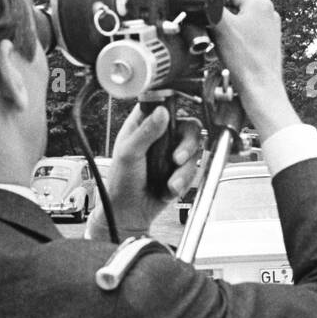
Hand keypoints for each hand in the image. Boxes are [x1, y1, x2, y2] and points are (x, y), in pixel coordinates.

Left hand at [86, 105, 201, 239]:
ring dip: (184, 170)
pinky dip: (184, 181)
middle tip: (177, 158)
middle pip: (188, 127)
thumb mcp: (129, 154)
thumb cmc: (121, 182)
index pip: (163, 105)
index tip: (175, 117)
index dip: (173, 106)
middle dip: (187, 145)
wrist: (130, 212)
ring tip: (170, 183)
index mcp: (142, 125)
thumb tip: (161, 112)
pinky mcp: (181, 169)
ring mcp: (172, 152)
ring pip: (195, 150)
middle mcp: (161, 135)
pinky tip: (169, 188)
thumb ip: (146, 132)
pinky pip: (195, 169)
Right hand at [212, 0, 299, 137]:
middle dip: (218, 14)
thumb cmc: (245, 60)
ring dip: (224, 27)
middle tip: (204, 22)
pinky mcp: (268, 43)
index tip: (199, 0)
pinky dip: (233, 38)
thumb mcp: (221, 27)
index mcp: (260, 4)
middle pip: (235, 5)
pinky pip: (245, 34)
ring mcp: (270, 29)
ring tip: (213, 39)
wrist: (260, 88)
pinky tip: (223, 49)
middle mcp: (269, 13)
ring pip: (239, 20)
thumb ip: (212, 6)